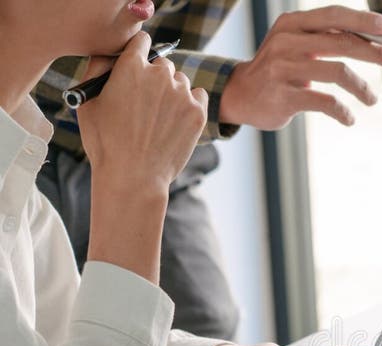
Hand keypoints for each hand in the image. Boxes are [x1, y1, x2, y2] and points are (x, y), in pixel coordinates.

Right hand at [78, 32, 207, 192]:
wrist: (133, 176)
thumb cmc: (106, 142)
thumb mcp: (88, 101)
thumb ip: (98, 69)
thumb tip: (110, 54)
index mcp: (130, 67)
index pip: (141, 41)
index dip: (138, 51)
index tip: (138, 63)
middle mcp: (159, 75)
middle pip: (163, 63)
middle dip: (155, 77)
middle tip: (146, 102)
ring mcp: (182, 93)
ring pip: (181, 81)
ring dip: (173, 92)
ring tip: (159, 117)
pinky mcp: (198, 112)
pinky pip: (199, 95)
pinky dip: (191, 103)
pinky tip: (176, 120)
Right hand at [219, 6, 381, 128]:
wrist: (240, 96)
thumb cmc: (280, 70)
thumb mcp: (298, 46)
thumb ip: (328, 40)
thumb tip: (378, 43)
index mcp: (293, 24)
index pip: (334, 16)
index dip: (364, 21)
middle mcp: (287, 42)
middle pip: (343, 43)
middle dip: (378, 53)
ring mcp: (284, 68)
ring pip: (338, 72)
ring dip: (363, 88)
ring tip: (372, 100)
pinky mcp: (284, 96)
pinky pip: (325, 102)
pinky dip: (343, 112)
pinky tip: (349, 119)